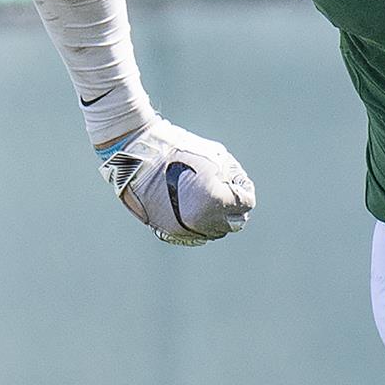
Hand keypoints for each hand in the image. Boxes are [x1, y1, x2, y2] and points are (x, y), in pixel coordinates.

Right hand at [97, 118, 255, 245]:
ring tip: (205, 198)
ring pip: (214, 232)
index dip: (244, 189)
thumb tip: (239, 189)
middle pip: (233, 222)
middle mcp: (203, 219)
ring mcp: (185, 227)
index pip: (247, 203)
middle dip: (233, 207)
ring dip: (216, 218)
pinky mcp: (169, 231)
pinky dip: (198, 224)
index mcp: (217, 200)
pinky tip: (193, 208)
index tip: (235, 181)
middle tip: (224, 192)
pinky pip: (194, 235)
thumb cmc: (178, 150)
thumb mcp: (215, 155)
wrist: (138, 156)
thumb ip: (233, 175)